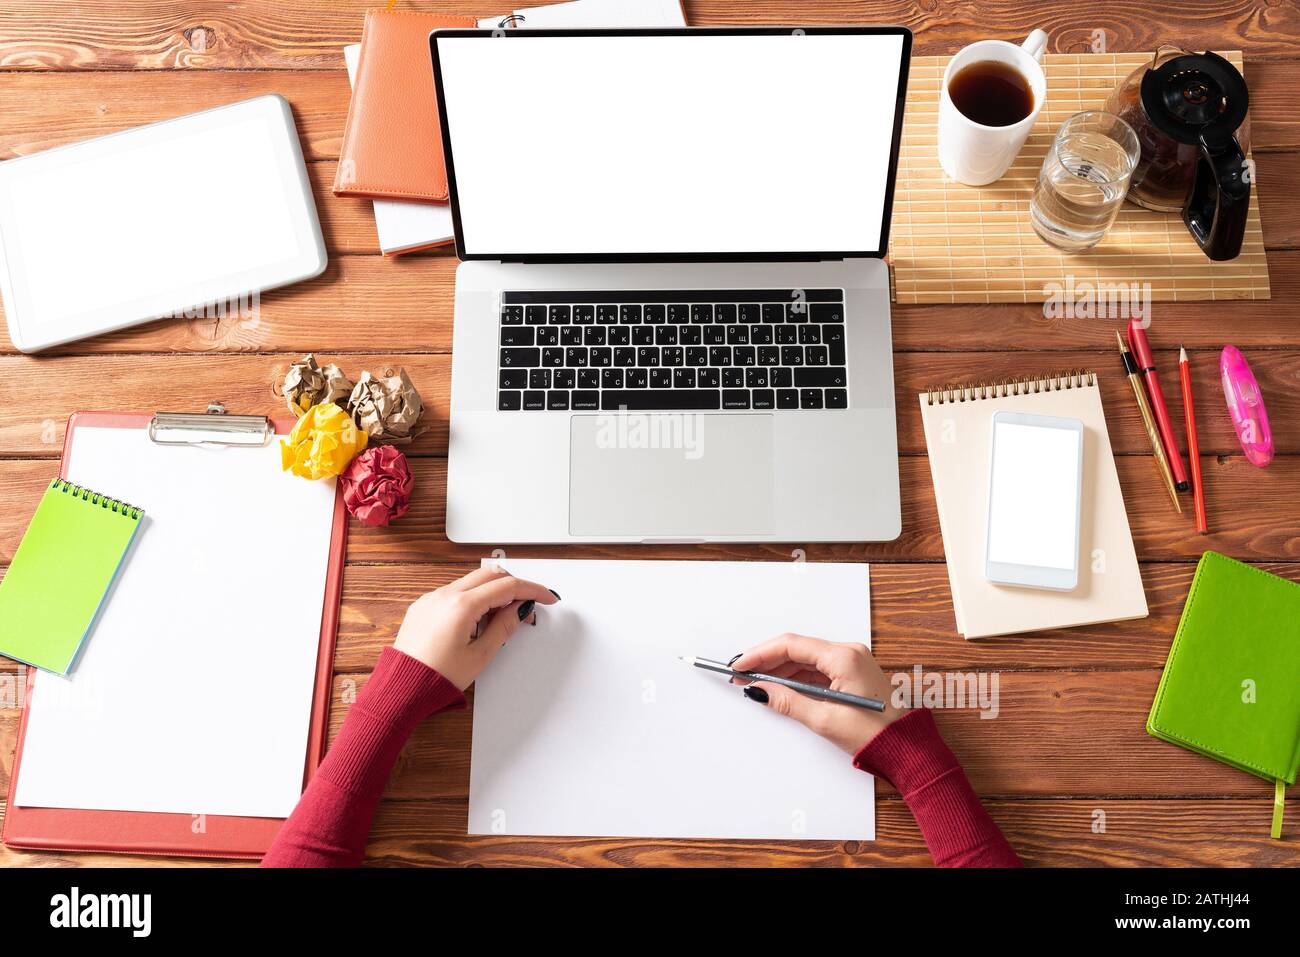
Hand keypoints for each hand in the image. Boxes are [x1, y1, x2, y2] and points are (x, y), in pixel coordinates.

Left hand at [393, 565, 558, 689]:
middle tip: (527, 605)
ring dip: (493, 591)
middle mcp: (444, 595)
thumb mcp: (480, 655)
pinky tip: (479, 619)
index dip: (532, 590)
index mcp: (461, 606)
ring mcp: (432, 598)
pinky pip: (455, 591)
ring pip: (472, 580)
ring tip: (501, 619)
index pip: (507, 586)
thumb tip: (521, 609)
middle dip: (513, 585)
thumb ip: (504, 626)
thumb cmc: (437, 677)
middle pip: (490, 574)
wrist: (402, 688)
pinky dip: (473, 597)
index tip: (546, 597)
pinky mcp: (423, 605)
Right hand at [730, 634, 904, 754]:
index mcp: (844, 657)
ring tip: (754, 683)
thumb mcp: (825, 719)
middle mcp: (848, 652)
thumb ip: (788, 701)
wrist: (907, 748)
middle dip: (766, 662)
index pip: (791, 646)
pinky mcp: (851, 674)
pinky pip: (816, 669)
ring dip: (779, 671)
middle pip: (796, 650)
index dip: (760, 654)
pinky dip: (795, 678)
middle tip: (740, 674)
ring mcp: (851, 662)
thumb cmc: (877, 735)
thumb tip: (760, 691)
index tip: (740, 665)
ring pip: (804, 660)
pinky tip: (779, 687)